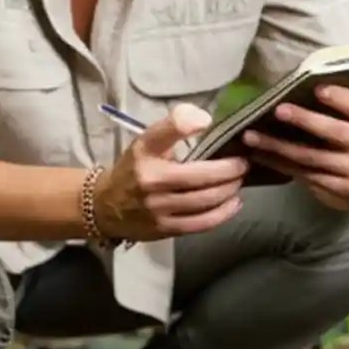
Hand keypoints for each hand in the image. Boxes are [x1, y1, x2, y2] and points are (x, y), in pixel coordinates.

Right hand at [93, 103, 248, 241]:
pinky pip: (201, 223)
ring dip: (229, 190)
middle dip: (229, 170)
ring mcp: (158, 207)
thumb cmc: (134, 168)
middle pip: (200, 176)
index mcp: (145, 152)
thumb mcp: (146, 142)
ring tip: (239, 181)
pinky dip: (223, 213)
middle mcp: (151, 179)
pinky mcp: (164, 229)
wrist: (105, 206)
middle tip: (243, 164)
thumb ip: (174, 128)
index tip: (209, 122)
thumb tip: (206, 120)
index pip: (168, 131)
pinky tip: (234, 203)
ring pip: (205, 200)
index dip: (189, 123)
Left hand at [243, 85, 348, 210]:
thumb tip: (319, 70)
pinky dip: (281, 165)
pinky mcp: (340, 189)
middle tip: (277, 110)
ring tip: (252, 137)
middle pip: (332, 132)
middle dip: (304, 120)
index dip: (340, 98)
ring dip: (278, 147)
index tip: (317, 89)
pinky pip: (306, 176)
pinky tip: (261, 156)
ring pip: (311, 157)